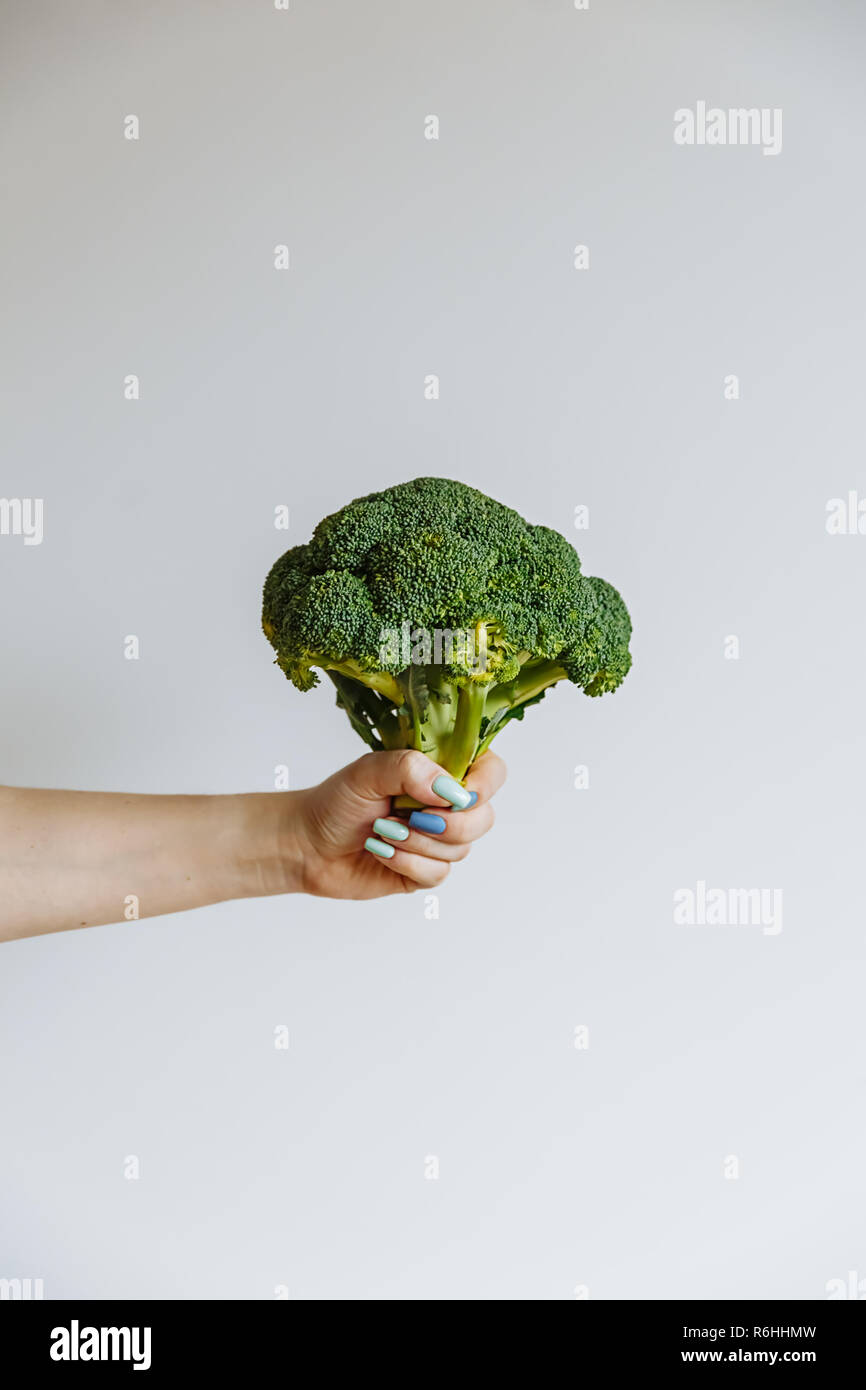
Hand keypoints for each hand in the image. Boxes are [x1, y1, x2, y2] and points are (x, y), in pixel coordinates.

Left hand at [290, 749, 506, 897]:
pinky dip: (407, 863)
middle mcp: (445, 806)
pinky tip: (382, 852)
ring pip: (461, 849)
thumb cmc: (336, 801)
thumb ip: (410, 768)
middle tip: (412, 817)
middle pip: (484, 817)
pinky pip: (439, 873)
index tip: (457, 793)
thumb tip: (450, 791)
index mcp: (439, 771)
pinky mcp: (425, 871)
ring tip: (382, 831)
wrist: (306, 845)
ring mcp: (438, 841)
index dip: (483, 784)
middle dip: (450, 822)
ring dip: (417, 842)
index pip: (490, 772)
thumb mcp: (368, 771)